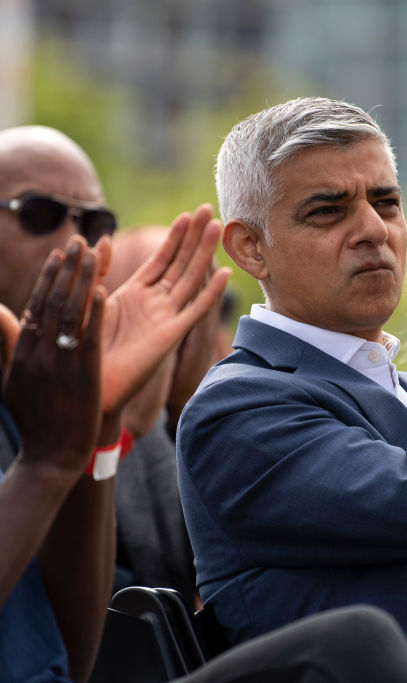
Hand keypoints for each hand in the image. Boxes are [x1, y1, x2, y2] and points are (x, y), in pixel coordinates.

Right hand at [3, 236, 102, 473]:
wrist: (52, 456)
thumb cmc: (36, 420)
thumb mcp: (11, 380)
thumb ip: (7, 344)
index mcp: (23, 354)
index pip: (36, 306)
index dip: (49, 278)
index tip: (60, 254)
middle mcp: (38, 354)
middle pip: (52, 302)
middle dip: (66, 269)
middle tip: (79, 241)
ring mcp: (60, 364)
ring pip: (70, 313)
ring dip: (82, 280)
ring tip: (92, 254)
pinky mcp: (83, 376)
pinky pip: (88, 338)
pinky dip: (94, 312)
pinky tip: (103, 289)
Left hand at [99, 204, 230, 413]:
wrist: (90, 384)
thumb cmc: (85, 346)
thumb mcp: (88, 299)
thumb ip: (98, 270)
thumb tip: (103, 237)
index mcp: (135, 294)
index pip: (161, 259)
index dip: (175, 237)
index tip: (189, 214)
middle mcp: (155, 303)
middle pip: (180, 263)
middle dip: (194, 236)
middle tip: (209, 210)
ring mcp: (166, 317)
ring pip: (189, 279)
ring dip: (203, 253)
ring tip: (217, 227)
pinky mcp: (171, 335)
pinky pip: (195, 311)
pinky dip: (210, 293)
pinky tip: (223, 274)